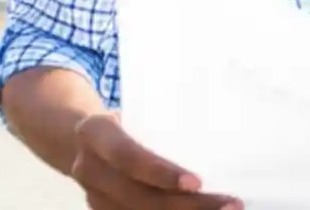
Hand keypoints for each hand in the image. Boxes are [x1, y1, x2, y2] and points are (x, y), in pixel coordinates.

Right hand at [71, 112, 242, 209]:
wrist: (81, 138)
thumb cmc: (126, 118)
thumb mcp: (134, 109)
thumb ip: (162, 121)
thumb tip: (223, 125)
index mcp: (95, 133)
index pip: (127, 156)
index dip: (160, 172)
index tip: (197, 182)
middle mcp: (88, 168)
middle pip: (138, 196)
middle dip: (187, 205)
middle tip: (229, 203)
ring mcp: (93, 196)